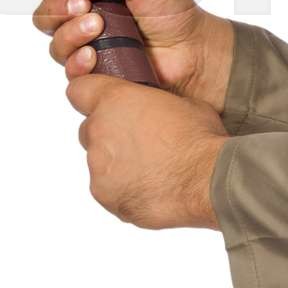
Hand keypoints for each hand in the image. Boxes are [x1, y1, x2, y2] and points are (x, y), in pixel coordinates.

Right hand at [24, 0, 234, 111]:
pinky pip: (72, 73)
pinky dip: (78, 63)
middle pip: (44, 15)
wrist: (196, 50)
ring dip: (70, 33)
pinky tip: (93, 56)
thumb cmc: (172, 13)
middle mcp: (82, 20)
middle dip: (56, 8)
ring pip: (56, 44)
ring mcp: (87, 49)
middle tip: (82, 5)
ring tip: (97, 27)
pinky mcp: (96, 76)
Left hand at [67, 73, 227, 229]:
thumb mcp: (184, 103)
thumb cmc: (201, 139)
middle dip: (109, 133)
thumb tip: (155, 113)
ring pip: (99, 162)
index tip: (105, 104)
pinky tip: (154, 187)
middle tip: (142, 140)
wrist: (208, 182)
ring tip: (155, 169)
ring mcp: (98, 168)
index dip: (92, 96)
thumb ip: (154, 105)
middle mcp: (99, 132)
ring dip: (119, 163)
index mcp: (115, 101)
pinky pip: (109, 189)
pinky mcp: (106, 196)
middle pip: (89, 129)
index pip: (79, 91)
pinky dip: (126, 188)